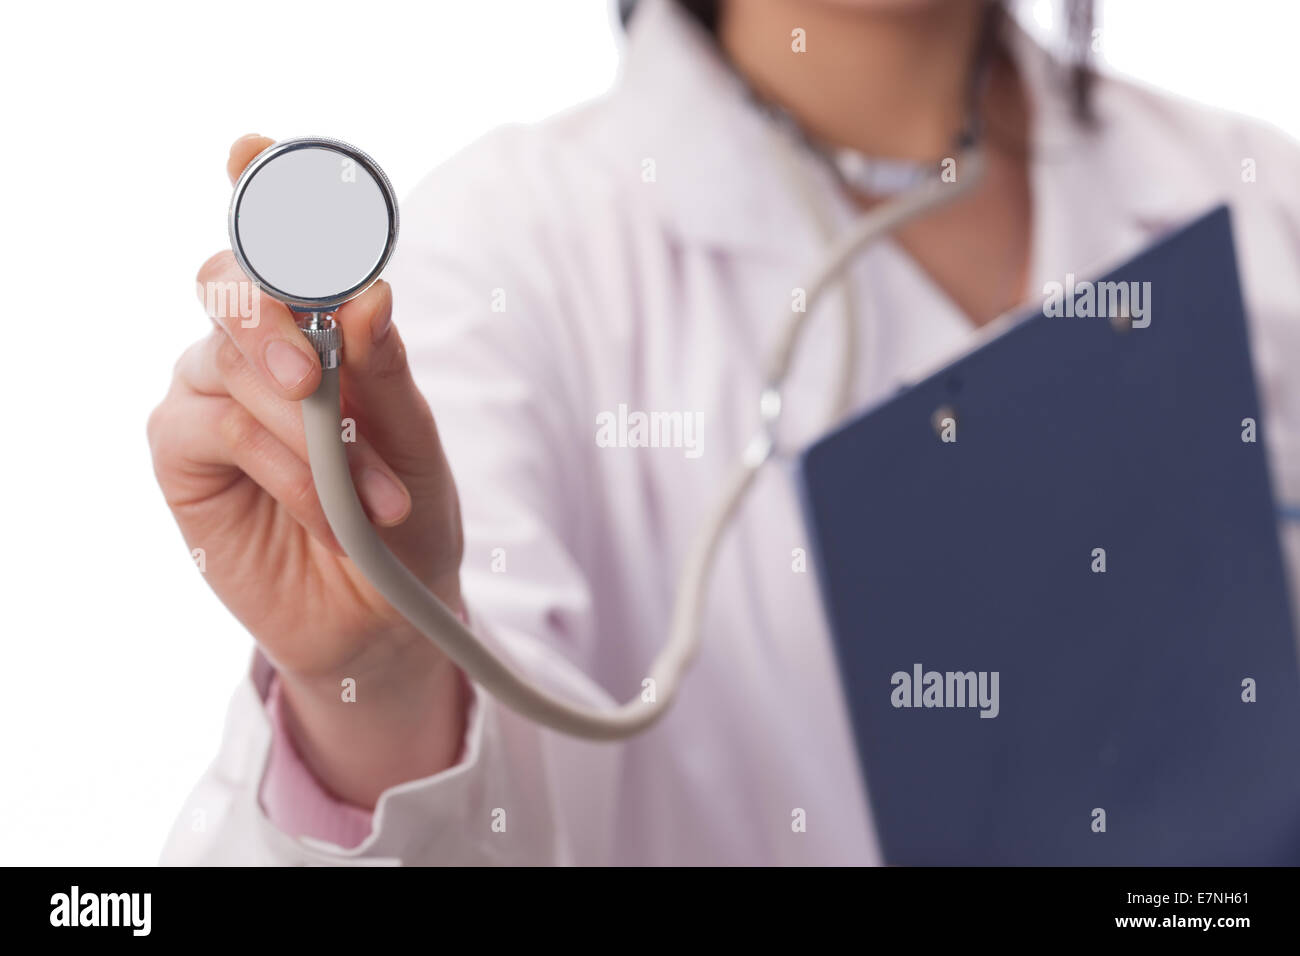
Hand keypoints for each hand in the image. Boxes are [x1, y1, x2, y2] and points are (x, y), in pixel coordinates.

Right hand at [148, 134, 467, 806]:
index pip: (280, 244)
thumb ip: (387, 371)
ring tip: (371, 495)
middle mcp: (258, 349)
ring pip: (225, 359)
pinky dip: (280, 468)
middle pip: (230, 282)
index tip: (254, 149)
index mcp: (319, 328)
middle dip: (273, 315)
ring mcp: (213, 398)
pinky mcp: (183, 456)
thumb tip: (368, 295)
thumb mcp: (416, 443)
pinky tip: (326, 513)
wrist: (386, 617)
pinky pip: (215, 429)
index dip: (264, 190)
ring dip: (306, 429)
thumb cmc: (405, 519)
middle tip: (320, 374)